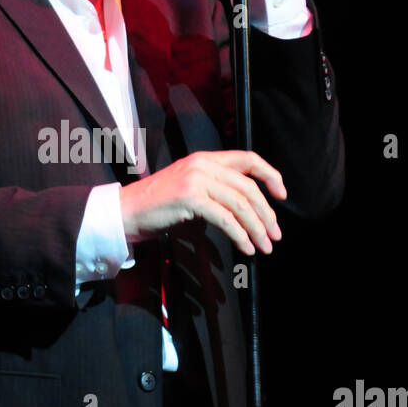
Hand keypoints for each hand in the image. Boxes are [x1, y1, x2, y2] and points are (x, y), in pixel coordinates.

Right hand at [119, 150, 286, 256]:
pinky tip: (246, 247)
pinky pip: (225, 218)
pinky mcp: (190, 198)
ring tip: (264, 246)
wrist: (125, 211)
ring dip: (256, 228)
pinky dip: (239, 235)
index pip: (248, 159)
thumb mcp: (190, 187)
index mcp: (205, 158)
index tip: (282, 194)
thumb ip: (215, 188)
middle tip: (276, 234)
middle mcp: (202, 164)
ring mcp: (196, 179)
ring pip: (240, 205)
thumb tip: (246, 207)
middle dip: (266, 214)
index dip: (270, 175)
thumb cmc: (157, 206)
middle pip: (249, 187)